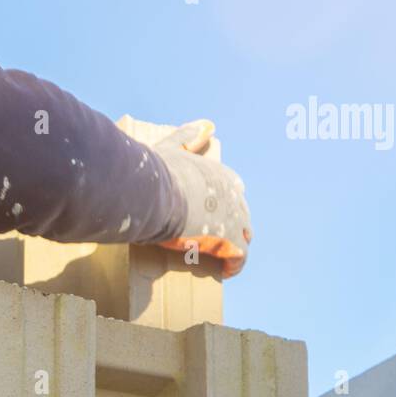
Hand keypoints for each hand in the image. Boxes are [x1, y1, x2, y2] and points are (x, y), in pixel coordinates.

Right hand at [150, 120, 251, 276]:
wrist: (152, 194)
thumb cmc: (156, 173)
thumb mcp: (172, 149)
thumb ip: (189, 137)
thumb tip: (208, 124)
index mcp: (219, 174)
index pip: (234, 187)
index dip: (228, 200)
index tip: (217, 209)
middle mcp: (232, 194)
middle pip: (241, 212)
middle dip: (234, 224)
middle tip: (220, 237)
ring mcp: (233, 218)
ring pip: (244, 235)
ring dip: (236, 245)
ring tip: (224, 256)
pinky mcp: (229, 241)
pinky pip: (240, 258)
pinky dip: (235, 265)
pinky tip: (227, 272)